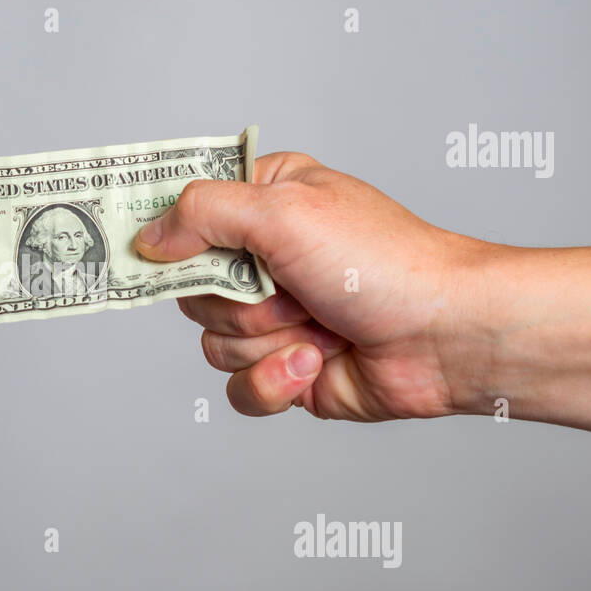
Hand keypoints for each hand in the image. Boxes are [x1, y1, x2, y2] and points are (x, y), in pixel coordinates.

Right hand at [133, 151, 484, 420]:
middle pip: (190, 290)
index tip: (143, 251)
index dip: (166, 236)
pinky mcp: (288, 370)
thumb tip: (148, 240)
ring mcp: (277, 317)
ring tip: (317, 327)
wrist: (447, 337)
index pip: (185, 213)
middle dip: (237, 301)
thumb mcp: (282, 210)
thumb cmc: (382, 261)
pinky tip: (317, 363)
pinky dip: (275, 382)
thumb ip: (202, 213)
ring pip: (211, 343)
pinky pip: (239, 388)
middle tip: (286, 289)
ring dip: (264, 342)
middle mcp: (266, 259)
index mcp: (265, 202)